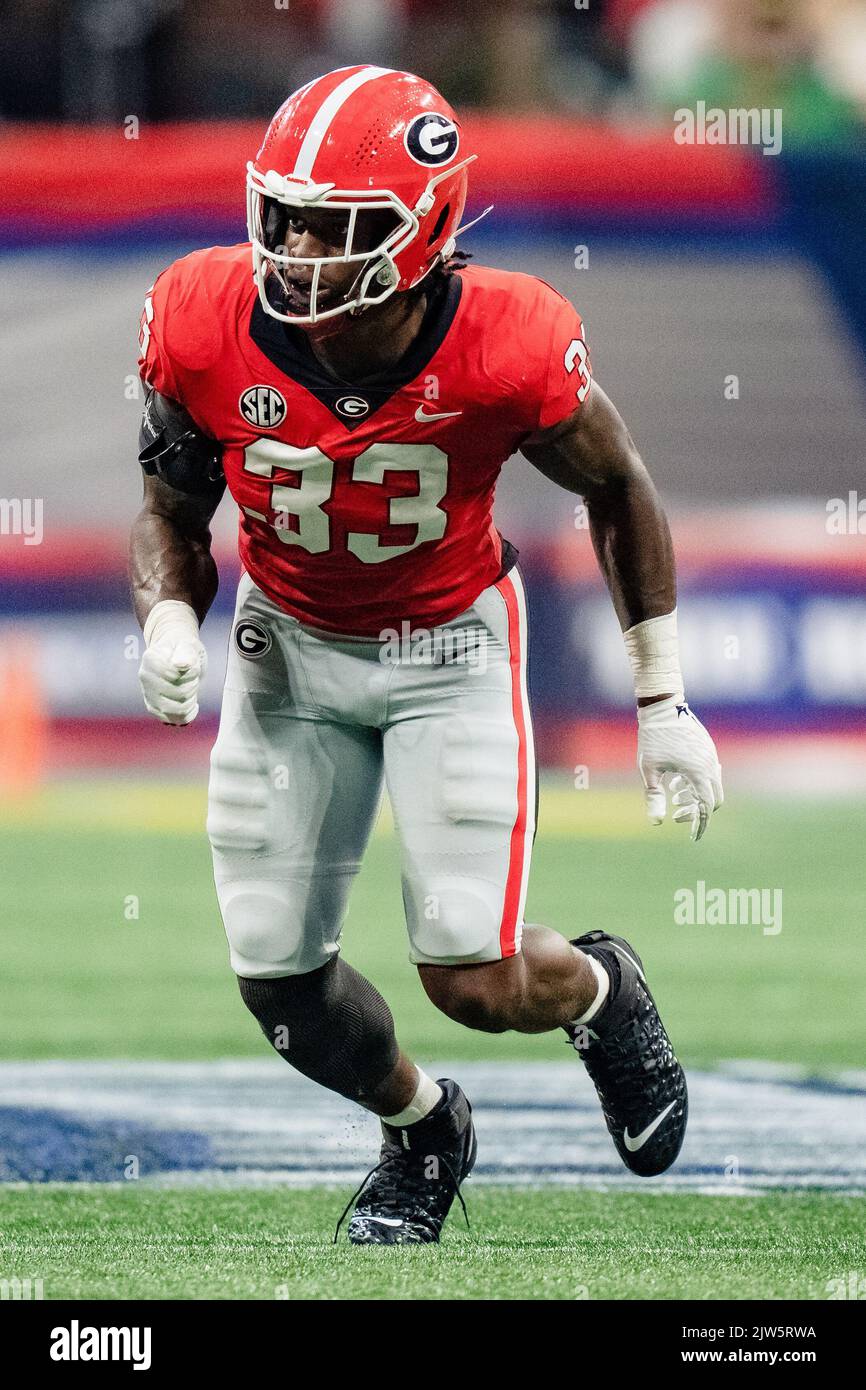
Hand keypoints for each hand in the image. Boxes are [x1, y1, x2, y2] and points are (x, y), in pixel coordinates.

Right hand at [138, 600, 205, 725]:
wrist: (175, 654)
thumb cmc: (183, 647)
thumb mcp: (188, 644)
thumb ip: (186, 653)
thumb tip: (181, 664)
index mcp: (151, 658)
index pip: (176, 676)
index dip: (191, 673)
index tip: (193, 667)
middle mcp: (145, 677)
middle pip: (179, 694)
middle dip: (193, 686)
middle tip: (193, 678)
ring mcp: (148, 694)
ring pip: (176, 710)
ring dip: (191, 702)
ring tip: (191, 690)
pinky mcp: (154, 708)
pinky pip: (173, 720)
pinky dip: (187, 714)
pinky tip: (191, 704)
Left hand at [637, 694, 722, 841]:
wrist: (662, 706)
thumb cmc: (652, 738)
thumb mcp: (649, 770)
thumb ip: (654, 797)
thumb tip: (657, 823)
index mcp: (698, 773)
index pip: (705, 808)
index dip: (700, 825)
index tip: (692, 838)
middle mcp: (709, 765)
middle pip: (713, 799)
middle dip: (696, 811)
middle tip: (676, 814)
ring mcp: (710, 755)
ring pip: (711, 786)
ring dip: (695, 796)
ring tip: (673, 795)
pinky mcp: (707, 748)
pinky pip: (708, 772)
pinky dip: (696, 782)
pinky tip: (676, 781)